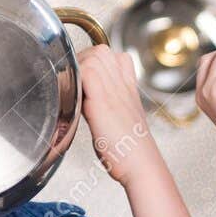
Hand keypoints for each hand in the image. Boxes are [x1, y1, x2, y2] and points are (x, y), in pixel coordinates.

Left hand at [78, 46, 157, 184]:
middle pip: (102, 51)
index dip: (97, 61)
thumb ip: (111, 108)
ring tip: (73, 89)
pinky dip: (76, 79)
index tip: (85, 78)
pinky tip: (73, 97)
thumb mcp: (125, 123)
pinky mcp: (103, 103)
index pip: (116, 57)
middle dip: (82, 61)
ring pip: (94, 56)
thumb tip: (89, 104)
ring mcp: (114, 93)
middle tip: (75, 82)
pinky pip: (87, 73)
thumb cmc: (131, 152)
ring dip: (78, 69)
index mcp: (129, 90)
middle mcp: (123, 87)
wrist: (142, 165)